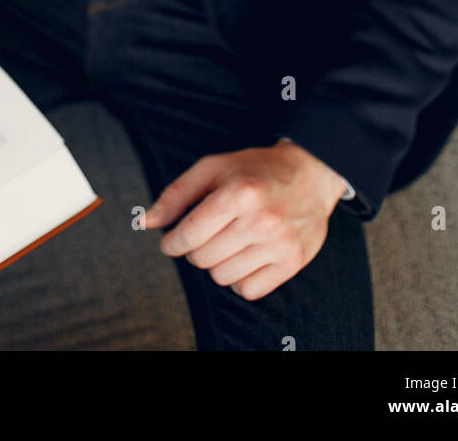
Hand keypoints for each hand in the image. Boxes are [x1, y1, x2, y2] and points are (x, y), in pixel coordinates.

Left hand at [142, 141, 347, 300]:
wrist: (312, 173)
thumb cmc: (256, 169)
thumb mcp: (214, 167)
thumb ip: (176, 193)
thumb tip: (145, 222)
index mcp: (239, 192)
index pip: (189, 234)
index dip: (172, 242)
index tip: (170, 241)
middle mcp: (261, 220)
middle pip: (203, 258)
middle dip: (194, 250)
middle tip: (203, 235)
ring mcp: (279, 244)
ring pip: (222, 277)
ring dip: (216, 263)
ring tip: (226, 242)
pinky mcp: (293, 262)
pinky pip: (248, 290)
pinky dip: (239, 278)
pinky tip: (244, 256)